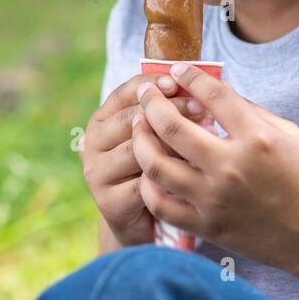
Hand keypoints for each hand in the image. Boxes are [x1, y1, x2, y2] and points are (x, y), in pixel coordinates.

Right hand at [81, 73, 216, 248]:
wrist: (142, 217)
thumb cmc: (159, 162)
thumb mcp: (160, 131)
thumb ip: (170, 106)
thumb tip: (204, 82)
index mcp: (102, 117)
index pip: (127, 91)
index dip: (155, 84)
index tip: (182, 82)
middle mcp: (92, 142)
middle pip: (132, 119)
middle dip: (170, 111)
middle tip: (203, 108)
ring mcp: (97, 173)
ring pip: (138, 151)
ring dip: (174, 144)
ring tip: (205, 140)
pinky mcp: (108, 202)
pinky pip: (144, 184)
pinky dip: (170, 178)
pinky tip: (195, 173)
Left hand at [133, 62, 298, 281]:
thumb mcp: (289, 134)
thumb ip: (251, 111)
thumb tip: (216, 92)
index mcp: (256, 138)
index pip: (212, 95)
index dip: (191, 76)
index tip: (178, 69)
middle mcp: (231, 167)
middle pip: (172, 127)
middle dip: (152, 102)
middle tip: (146, 91)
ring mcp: (216, 199)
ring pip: (157, 166)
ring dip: (142, 141)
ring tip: (139, 127)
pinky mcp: (208, 227)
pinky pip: (162, 205)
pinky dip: (150, 185)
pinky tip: (149, 170)